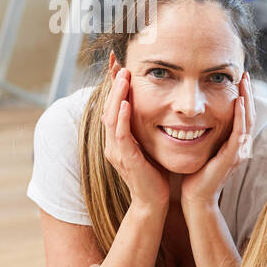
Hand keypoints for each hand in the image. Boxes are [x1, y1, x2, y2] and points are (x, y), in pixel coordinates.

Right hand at [102, 66, 168, 208]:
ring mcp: (116, 151)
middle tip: (119, 63)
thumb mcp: (149, 146)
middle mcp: (112, 143)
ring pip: (112, 117)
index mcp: (118, 139)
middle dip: (113, 85)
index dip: (114, 86)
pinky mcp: (126, 159)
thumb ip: (146, 130)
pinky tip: (127, 103)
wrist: (153, 202)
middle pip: (109, 107)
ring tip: (123, 77)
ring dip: (118, 96)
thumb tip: (158, 111)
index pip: (114, 106)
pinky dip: (123, 118)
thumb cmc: (154, 175)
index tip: (118, 64)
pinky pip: (121, 135)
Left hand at [181, 71, 254, 210]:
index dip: (243, 97)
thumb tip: (194, 119)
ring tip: (244, 82)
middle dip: (248, 93)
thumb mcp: (202, 150)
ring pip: (248, 120)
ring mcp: (238, 152)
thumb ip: (204, 136)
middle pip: (249, 114)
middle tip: (245, 74)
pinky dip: (240, 116)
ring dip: (247, 99)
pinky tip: (238, 101)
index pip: (242, 116)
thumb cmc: (196, 177)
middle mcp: (240, 146)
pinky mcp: (232, 157)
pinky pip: (240, 133)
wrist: (197, 199)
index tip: (238, 80)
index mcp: (234, 144)